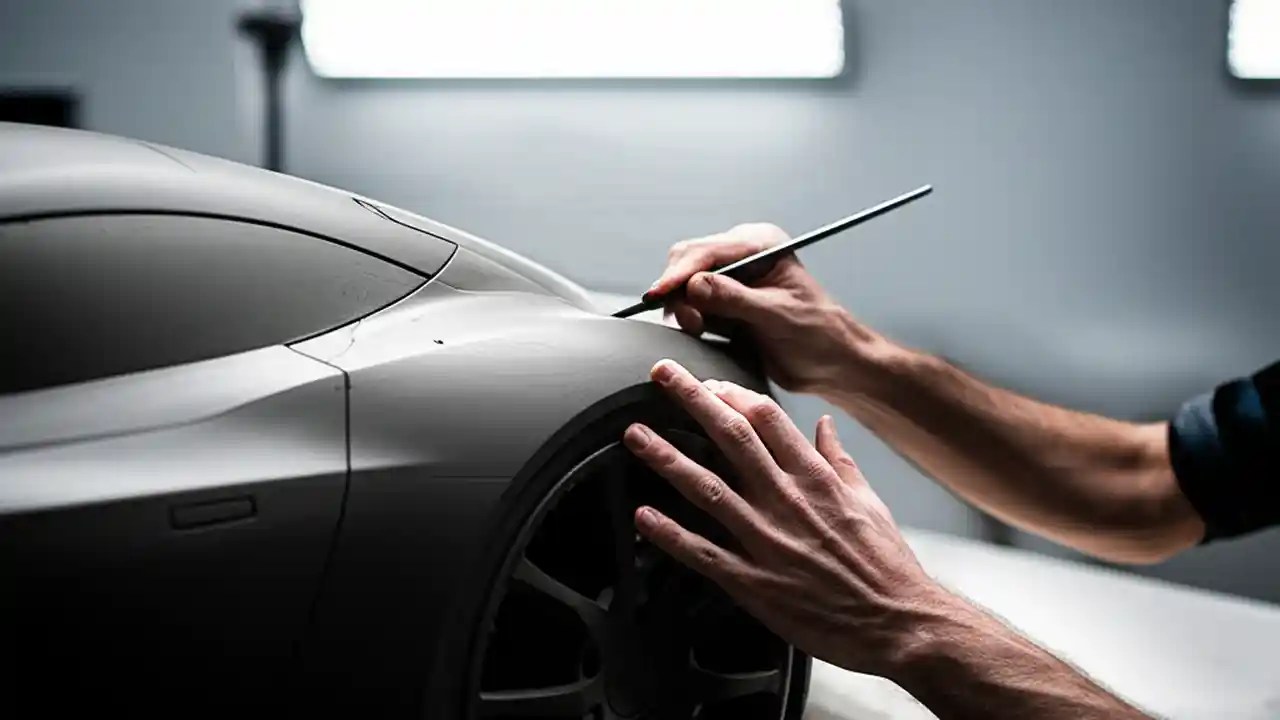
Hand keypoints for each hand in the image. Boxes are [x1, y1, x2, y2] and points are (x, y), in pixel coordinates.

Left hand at [623, 359, 953, 676]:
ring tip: (635, 437)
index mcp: (816, 478)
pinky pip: (705, 554)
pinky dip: (671, 534)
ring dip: (668, 459)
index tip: (706, 381)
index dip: (729, 392)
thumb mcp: (869, 500)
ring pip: (709, 489)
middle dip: (692, 400)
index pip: (766, 418)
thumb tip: (823, 424)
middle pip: (731, 438)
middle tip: (660, 374)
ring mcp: (769, 542)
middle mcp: (788, 501)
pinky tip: (644, 516)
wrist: (901, 622)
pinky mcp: (756, 584)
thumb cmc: (886, 564)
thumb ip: (838, 459)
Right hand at [648, 223, 879, 394]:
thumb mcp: (778, 315)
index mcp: (761, 244)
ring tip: (701, 329)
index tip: (658, 294)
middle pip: (688, 262)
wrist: (832, 364)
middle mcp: (743, 256)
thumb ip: (736, 299)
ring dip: (684, 308)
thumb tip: (694, 285)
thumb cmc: (820, 334)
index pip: (707, 250)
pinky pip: (691, 305)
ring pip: (685, 285)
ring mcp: (732, 280)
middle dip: (679, 291)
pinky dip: (690, 319)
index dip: (679, 273)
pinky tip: (704, 332)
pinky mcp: (724, 304)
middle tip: (691, 322)